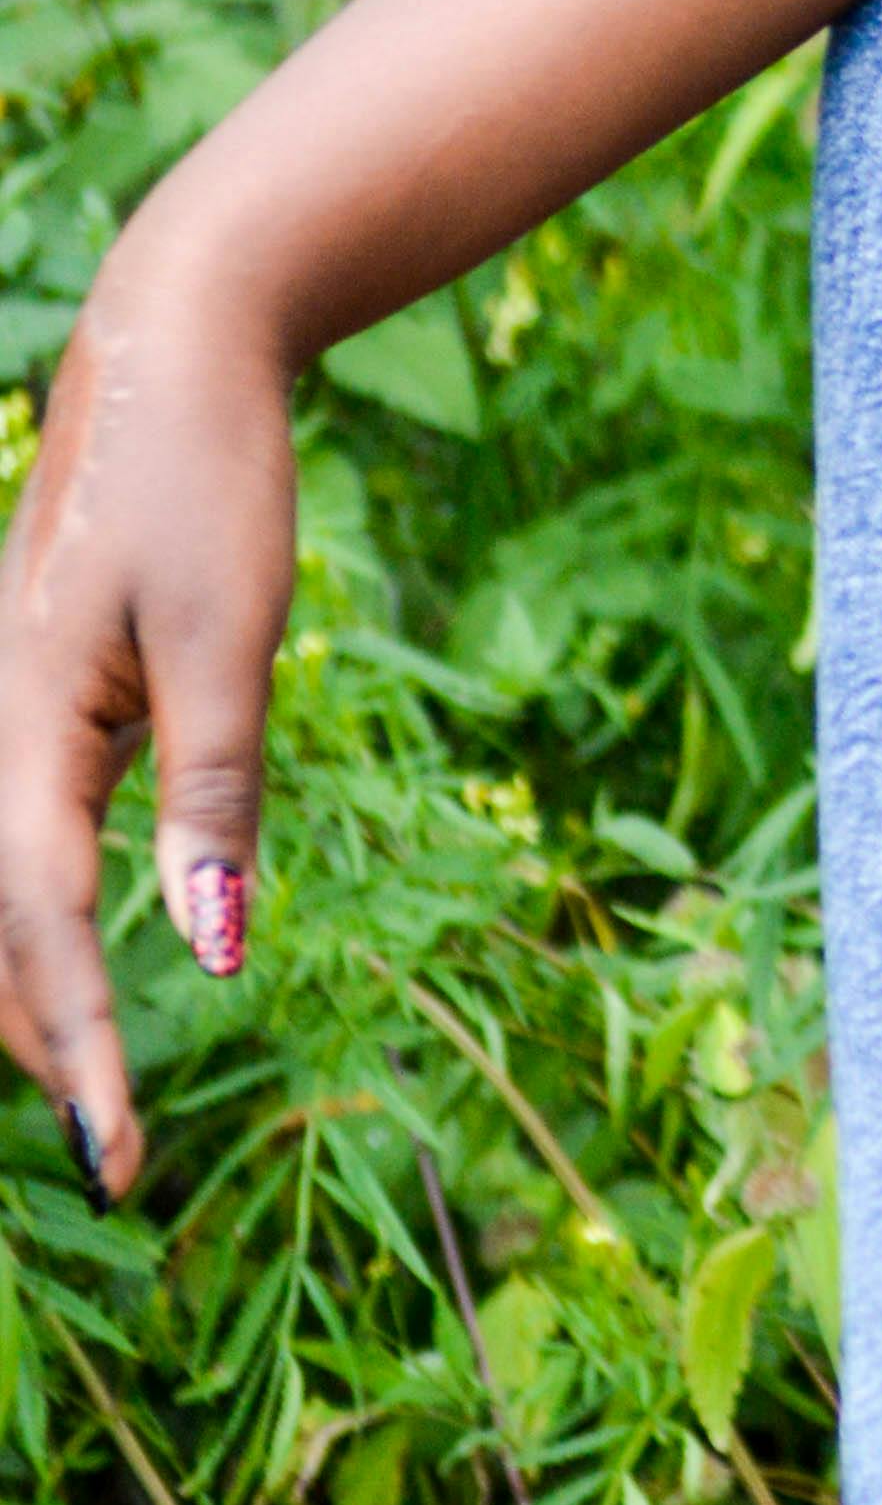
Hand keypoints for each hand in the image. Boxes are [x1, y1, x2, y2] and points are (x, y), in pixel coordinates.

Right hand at [0, 219, 298, 1193]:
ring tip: (87, 1090)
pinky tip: (61, 971)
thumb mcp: (236, 638)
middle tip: (115, 1152)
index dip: (81, 1048)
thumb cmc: (211, 479)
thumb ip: (217, 793)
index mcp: (19, 722)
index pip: (43, 926)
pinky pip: (13, 838)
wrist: (171, 348)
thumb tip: (215, 945)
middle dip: (42, 1041)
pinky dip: (31, 919)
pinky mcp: (23, 695)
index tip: (118, 1155)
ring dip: (27, 991)